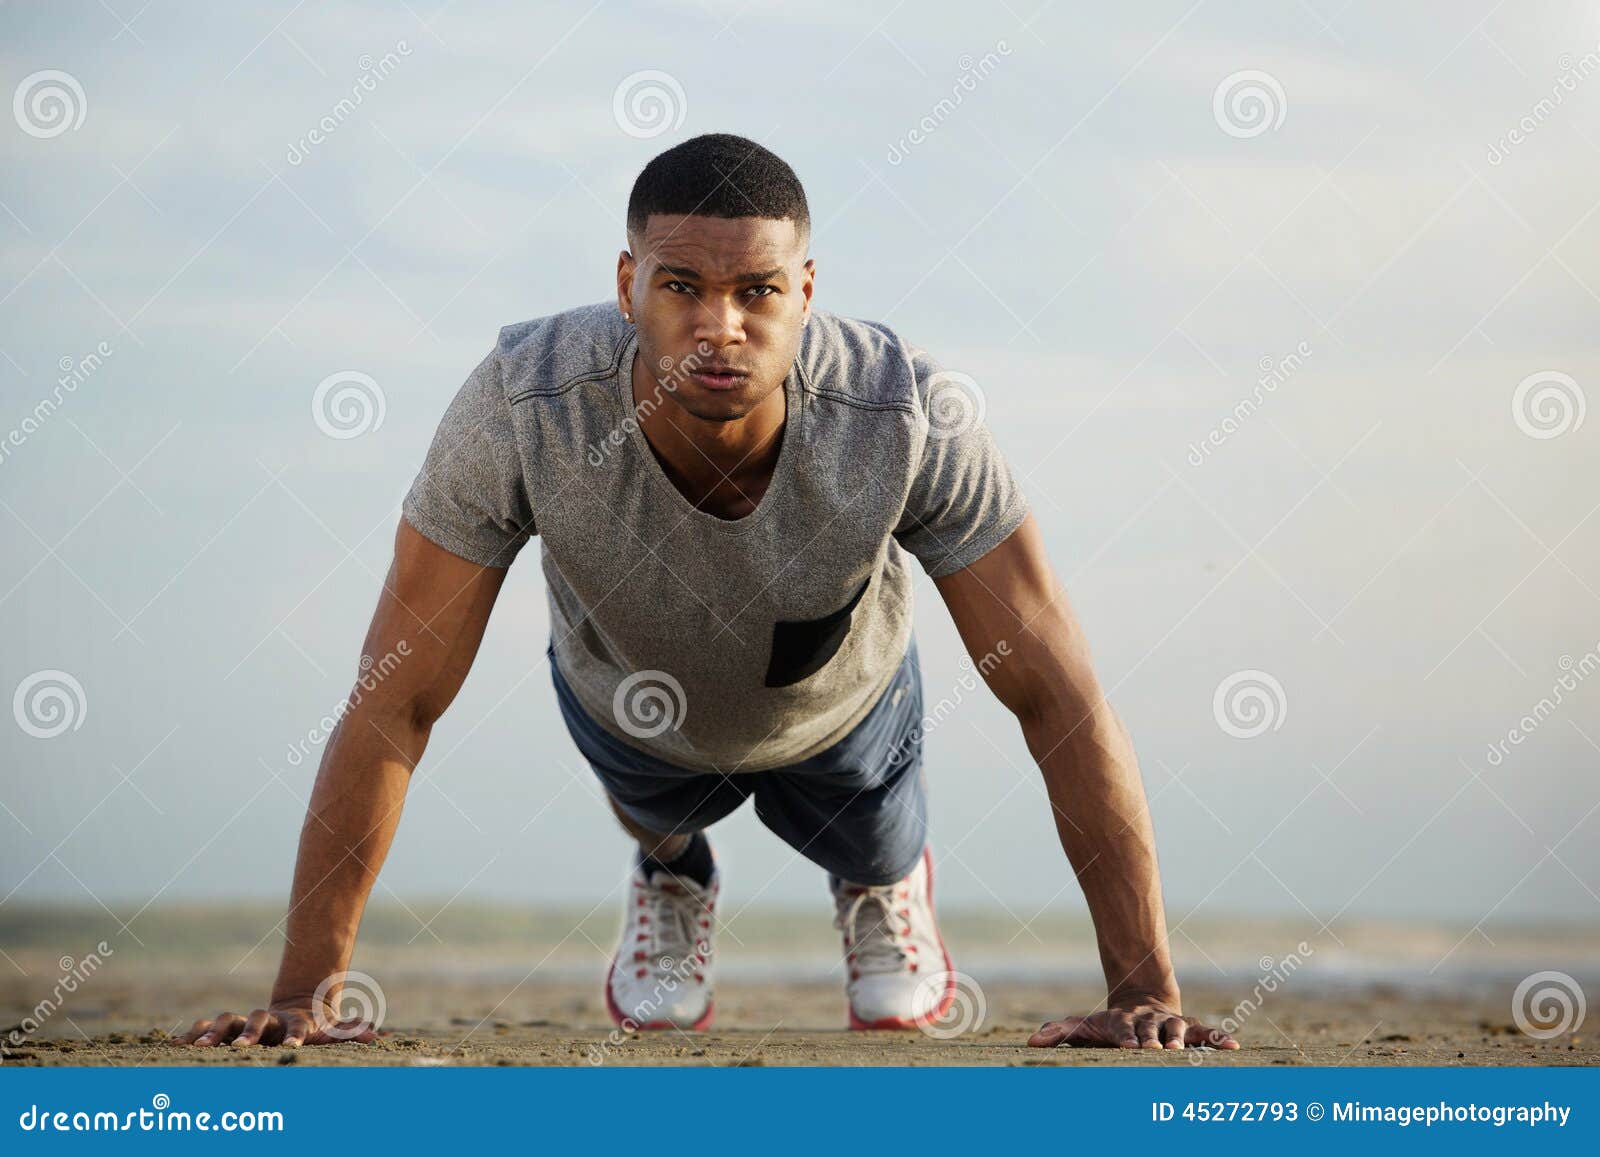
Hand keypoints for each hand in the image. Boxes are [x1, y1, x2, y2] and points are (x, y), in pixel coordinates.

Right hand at [171, 1002, 381, 1048]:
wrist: (296, 1001)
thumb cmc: (316, 1022)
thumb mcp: (333, 1026)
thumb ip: (349, 1031)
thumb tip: (375, 1035)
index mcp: (294, 1021)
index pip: (296, 1027)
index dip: (296, 1035)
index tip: (294, 1045)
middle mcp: (268, 1020)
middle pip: (257, 1022)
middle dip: (249, 1034)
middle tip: (242, 1048)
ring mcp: (246, 1022)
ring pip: (227, 1023)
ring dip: (213, 1034)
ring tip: (198, 1047)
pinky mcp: (228, 1029)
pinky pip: (206, 1031)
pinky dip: (191, 1037)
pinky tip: (172, 1046)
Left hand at [1027, 998, 1238, 1049]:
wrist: (1141, 1000)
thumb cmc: (1110, 1023)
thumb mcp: (1085, 1026)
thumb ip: (1060, 1033)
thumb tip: (1031, 1043)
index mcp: (1123, 1023)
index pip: (1123, 1029)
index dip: (1124, 1036)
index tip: (1127, 1045)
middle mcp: (1148, 1022)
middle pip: (1150, 1030)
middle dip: (1153, 1039)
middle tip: (1158, 1049)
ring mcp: (1170, 1023)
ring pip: (1177, 1028)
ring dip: (1181, 1038)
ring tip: (1182, 1049)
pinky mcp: (1189, 1028)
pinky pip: (1207, 1032)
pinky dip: (1220, 1038)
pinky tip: (1234, 1046)